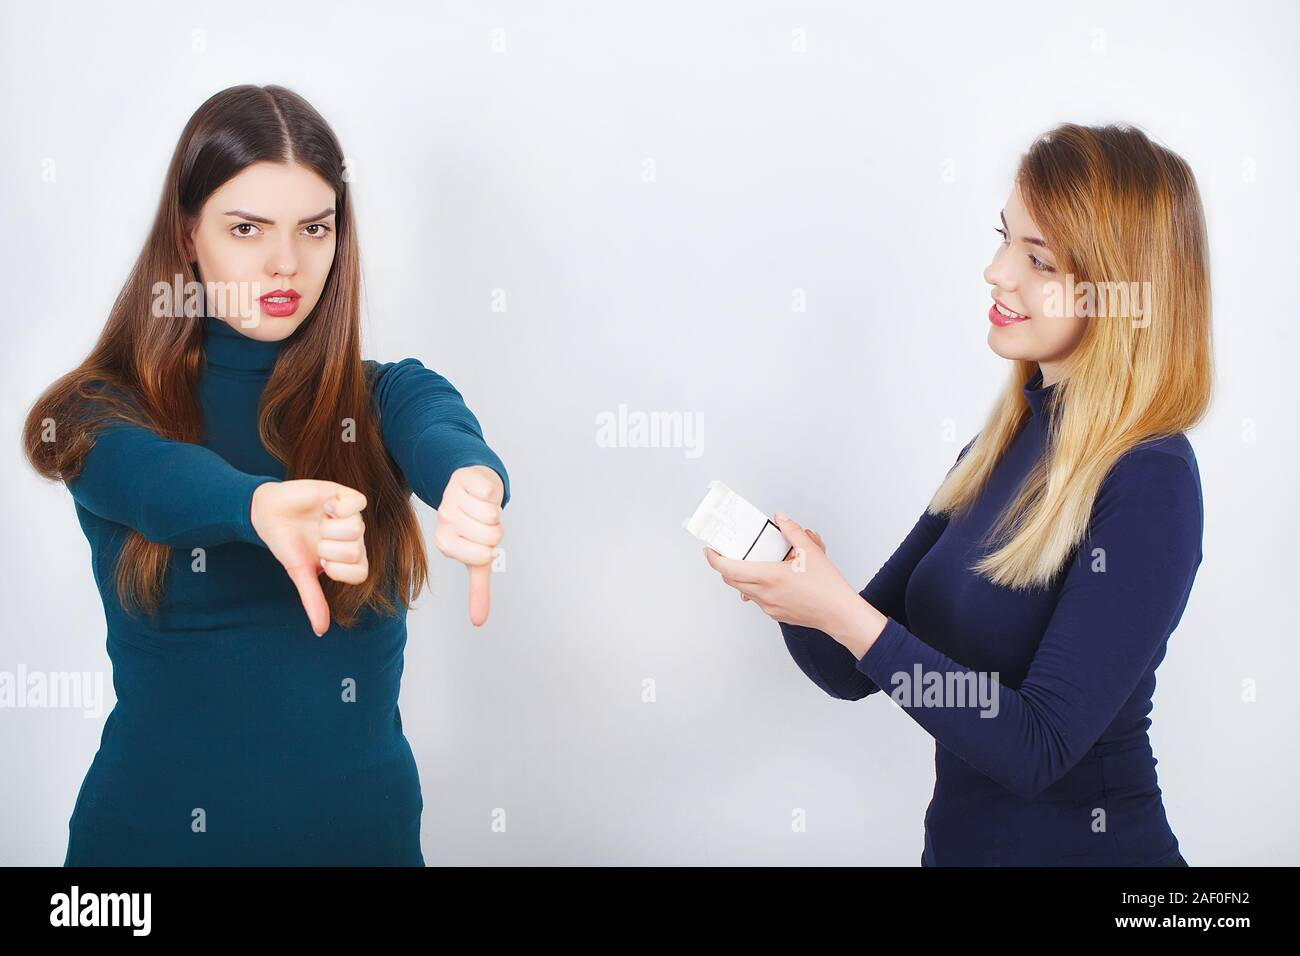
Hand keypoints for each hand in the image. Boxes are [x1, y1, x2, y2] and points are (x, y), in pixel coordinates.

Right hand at [250, 480, 368, 636]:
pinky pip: (358, 503)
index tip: (320, 561)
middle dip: (327, 548)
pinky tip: (325, 508)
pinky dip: (339, 508)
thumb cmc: (287, 543)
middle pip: (356, 551)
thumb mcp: (299, 573)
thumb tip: (321, 630)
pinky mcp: (344, 495)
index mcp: (349, 558)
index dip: (337, 569)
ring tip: (318, 522)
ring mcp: (351, 516)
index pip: (360, 573)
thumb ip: (313, 599)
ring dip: (328, 529)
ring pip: (356, 529)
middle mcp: (354, 538)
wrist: (268, 513)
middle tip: (316, 539)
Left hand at [435, 465, 504, 626]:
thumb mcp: (476, 559)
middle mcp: (445, 522)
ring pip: (492, 515)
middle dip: (495, 529)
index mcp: (446, 543)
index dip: (491, 549)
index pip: (484, 556)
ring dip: (495, 511)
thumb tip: (479, 622)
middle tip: (482, 522)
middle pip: (492, 536)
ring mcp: (452, 499)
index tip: (480, 541)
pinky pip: (490, 495)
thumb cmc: (474, 525)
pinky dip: (493, 494)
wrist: (467, 486)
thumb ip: (478, 590)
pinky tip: (481, 492)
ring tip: (481, 507)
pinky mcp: (463, 480)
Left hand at [702, 512, 872, 644]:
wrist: (840, 615)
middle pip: (732, 581)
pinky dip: (758, 587)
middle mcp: (765, 594)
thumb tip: (781, 519)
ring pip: (745, 591)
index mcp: (769, 577)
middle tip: (726, 553)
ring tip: (754, 564)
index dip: (714, 560)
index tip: (709, 551)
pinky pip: (758, 599)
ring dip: (743, 577)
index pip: (729, 569)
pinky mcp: (776, 614)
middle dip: (725, 567)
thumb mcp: (812, 552)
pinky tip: (773, 579)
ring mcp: (769, 607)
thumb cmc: (828, 587)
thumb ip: (793, 531)